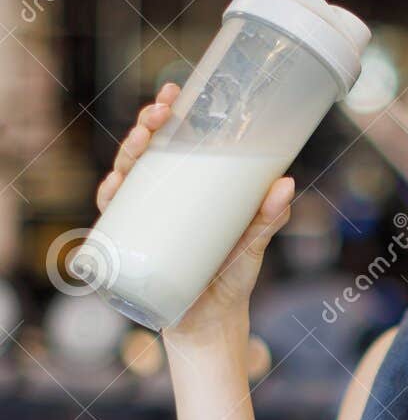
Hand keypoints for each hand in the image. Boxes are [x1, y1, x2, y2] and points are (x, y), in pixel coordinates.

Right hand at [96, 81, 295, 345]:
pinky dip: (108, 204)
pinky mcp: (129, 252)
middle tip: (159, 114)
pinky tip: (112, 189)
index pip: (170, 145)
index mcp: (183, 191)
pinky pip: (111, 224)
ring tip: (142, 144)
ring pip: (123, 181)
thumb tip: (286, 183)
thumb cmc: (231, 279)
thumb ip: (268, 217)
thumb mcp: (253, 243)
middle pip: (143, 156)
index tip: (174, 93)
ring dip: (126, 157)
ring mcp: (140, 226)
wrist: (212, 326)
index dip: (166, 117)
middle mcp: (156, 203)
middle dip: (145, 129)